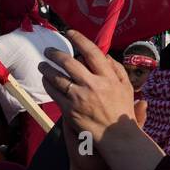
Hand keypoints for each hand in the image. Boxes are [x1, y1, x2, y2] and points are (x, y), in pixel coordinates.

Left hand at [39, 29, 138, 149]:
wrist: (115, 136)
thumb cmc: (122, 111)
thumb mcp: (127, 87)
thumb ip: (117, 69)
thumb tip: (105, 56)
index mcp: (108, 77)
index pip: (91, 52)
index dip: (79, 39)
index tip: (69, 33)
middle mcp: (93, 84)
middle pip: (69, 62)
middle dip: (55, 54)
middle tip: (48, 51)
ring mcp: (80, 97)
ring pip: (58, 77)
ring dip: (47, 69)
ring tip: (42, 65)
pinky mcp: (70, 110)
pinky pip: (54, 93)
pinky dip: (48, 84)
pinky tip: (45, 80)